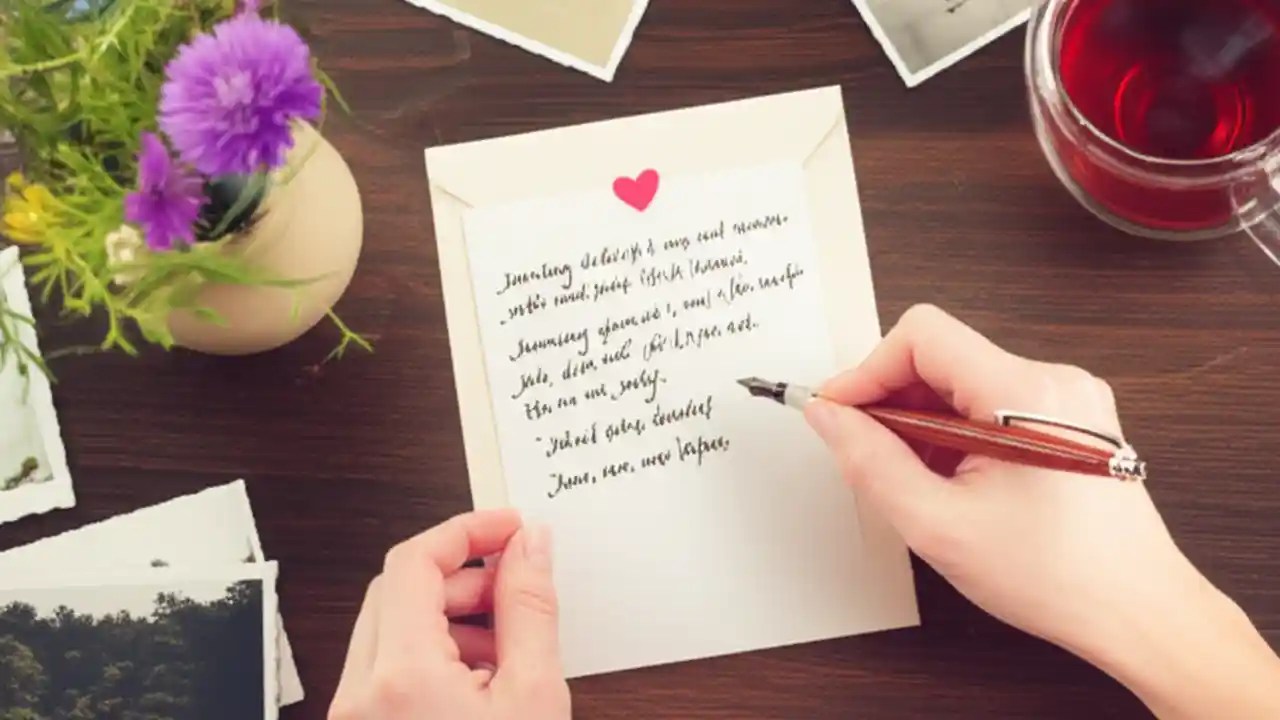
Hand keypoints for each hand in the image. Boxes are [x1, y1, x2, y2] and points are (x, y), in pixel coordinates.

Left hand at [329, 510, 570, 719]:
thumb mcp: (535, 697)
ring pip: (388, 631)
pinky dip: (432, 656)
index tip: (508, 527)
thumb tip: (530, 547)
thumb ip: (530, 610)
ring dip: (448, 617)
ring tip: (505, 642)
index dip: (466, 531)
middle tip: (513, 579)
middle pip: (396, 591)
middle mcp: (359, 696)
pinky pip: (386, 671)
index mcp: (400, 676)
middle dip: (460, 575)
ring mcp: (354, 717)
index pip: (413, 561)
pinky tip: (480, 679)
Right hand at [805, 305, 1279, 718]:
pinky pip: (990, 402)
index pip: (922, 335)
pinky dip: (956, 433)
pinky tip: (954, 481)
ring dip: (923, 422)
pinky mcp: (1069, 417)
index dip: (868, 370)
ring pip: (963, 380)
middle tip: (871, 456)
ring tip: (921, 482)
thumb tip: (829, 417)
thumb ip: (871, 462)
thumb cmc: (1058, 577)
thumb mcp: (938, 524)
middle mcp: (1053, 380)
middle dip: (892, 401)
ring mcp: (1066, 397)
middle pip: (941, 355)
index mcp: (1025, 393)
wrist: (1138, 611)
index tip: (840, 413)